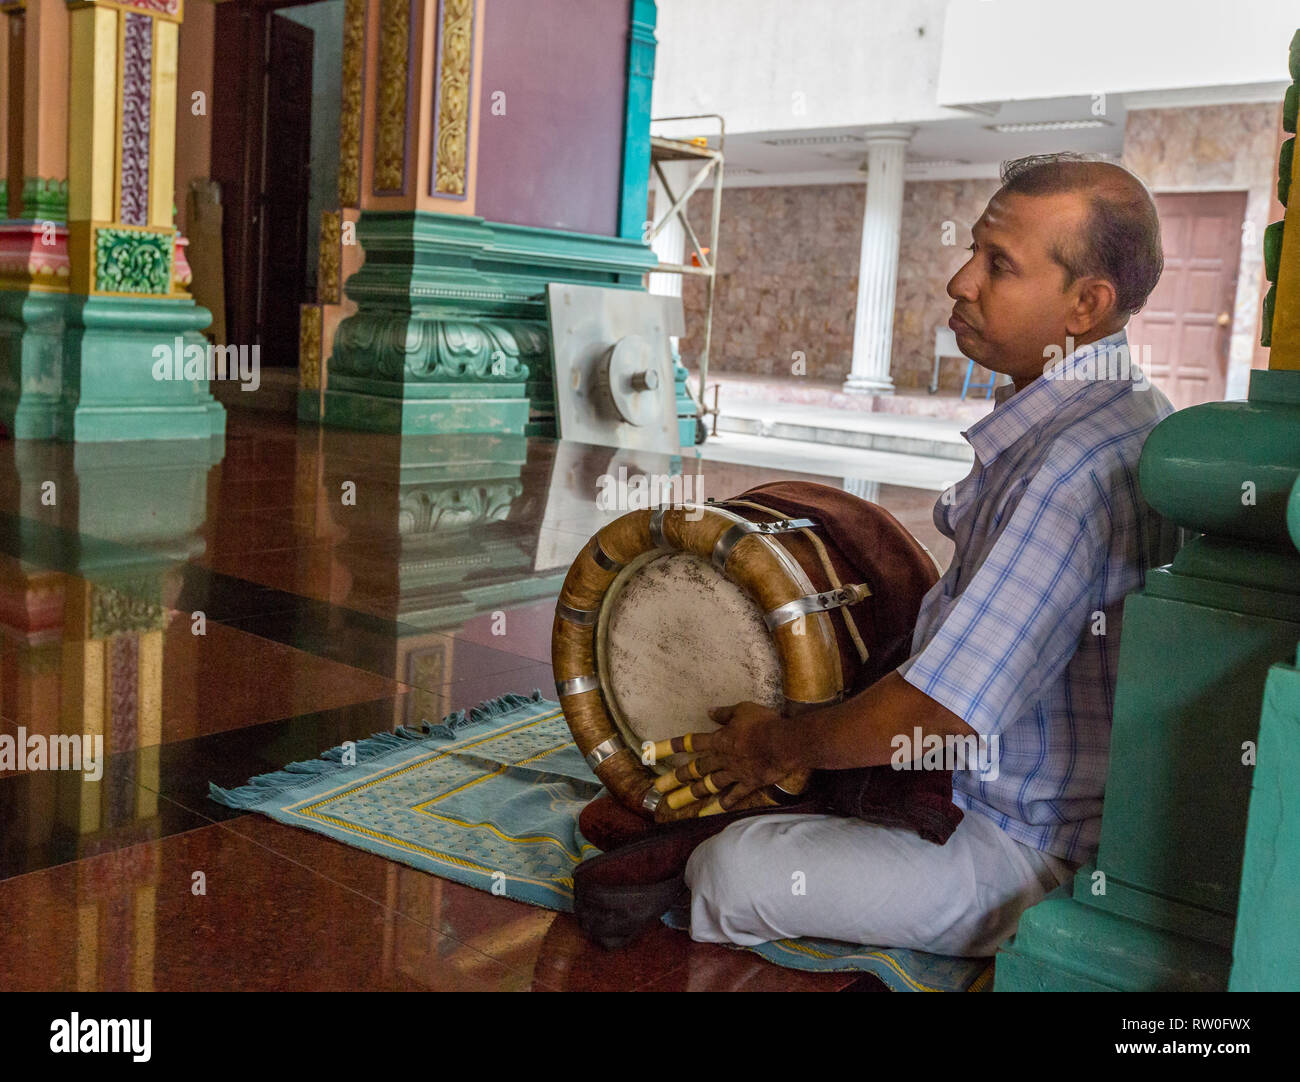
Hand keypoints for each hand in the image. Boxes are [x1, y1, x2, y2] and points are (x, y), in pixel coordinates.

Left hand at [652, 700, 801, 816]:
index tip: (652, 751)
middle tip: (657, 787)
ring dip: (690, 794)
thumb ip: (725, 713)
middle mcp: (722, 758)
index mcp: (719, 740)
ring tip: (674, 803)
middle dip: (675, 778)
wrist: (784, 743)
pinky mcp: (748, 784)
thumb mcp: (743, 710)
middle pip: (695, 769)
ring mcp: (734, 773)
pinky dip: (720, 805)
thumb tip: (710, 711)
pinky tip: (708, 812)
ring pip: (708, 785)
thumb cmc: (764, 722)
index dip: (670, 746)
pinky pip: (732, 797)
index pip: (690, 742)